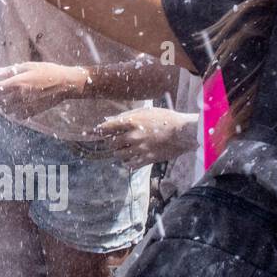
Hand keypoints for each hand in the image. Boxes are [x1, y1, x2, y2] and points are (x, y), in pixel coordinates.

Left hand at [0, 62, 87, 119]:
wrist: (66, 83)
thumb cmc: (47, 71)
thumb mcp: (28, 66)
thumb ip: (9, 70)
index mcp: (18, 82)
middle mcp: (20, 96)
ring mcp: (27, 105)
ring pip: (6, 110)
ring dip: (2, 105)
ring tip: (4, 97)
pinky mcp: (34, 111)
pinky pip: (17, 116)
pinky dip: (13, 111)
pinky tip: (16, 104)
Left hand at [81, 107, 196, 168]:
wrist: (183, 132)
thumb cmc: (165, 118)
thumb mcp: (145, 111)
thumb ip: (127, 116)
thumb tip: (110, 120)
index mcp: (131, 122)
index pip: (106, 128)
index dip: (98, 131)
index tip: (93, 133)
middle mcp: (133, 136)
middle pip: (111, 143)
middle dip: (110, 142)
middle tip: (114, 140)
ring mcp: (140, 149)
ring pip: (119, 154)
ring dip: (119, 152)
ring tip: (124, 149)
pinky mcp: (147, 159)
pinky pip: (130, 164)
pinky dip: (127, 162)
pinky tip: (131, 158)